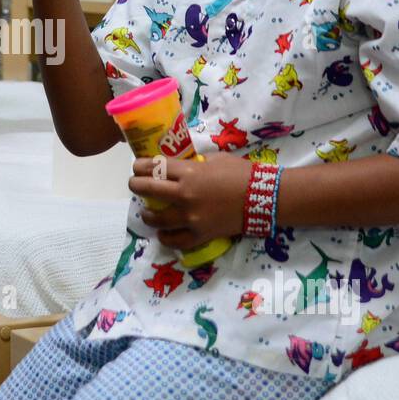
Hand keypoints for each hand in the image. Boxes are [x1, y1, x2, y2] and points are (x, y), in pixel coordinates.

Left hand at [128, 153, 252, 251]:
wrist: (264, 198)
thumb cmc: (242, 173)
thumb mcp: (216, 159)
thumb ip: (196, 163)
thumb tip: (182, 166)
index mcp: (189, 172)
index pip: (154, 167)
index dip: (140, 166)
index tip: (136, 167)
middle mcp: (185, 194)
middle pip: (148, 189)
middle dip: (136, 185)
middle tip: (134, 184)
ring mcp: (191, 217)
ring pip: (157, 218)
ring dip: (147, 214)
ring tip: (146, 213)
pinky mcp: (200, 234)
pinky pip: (176, 240)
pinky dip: (165, 238)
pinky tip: (162, 234)